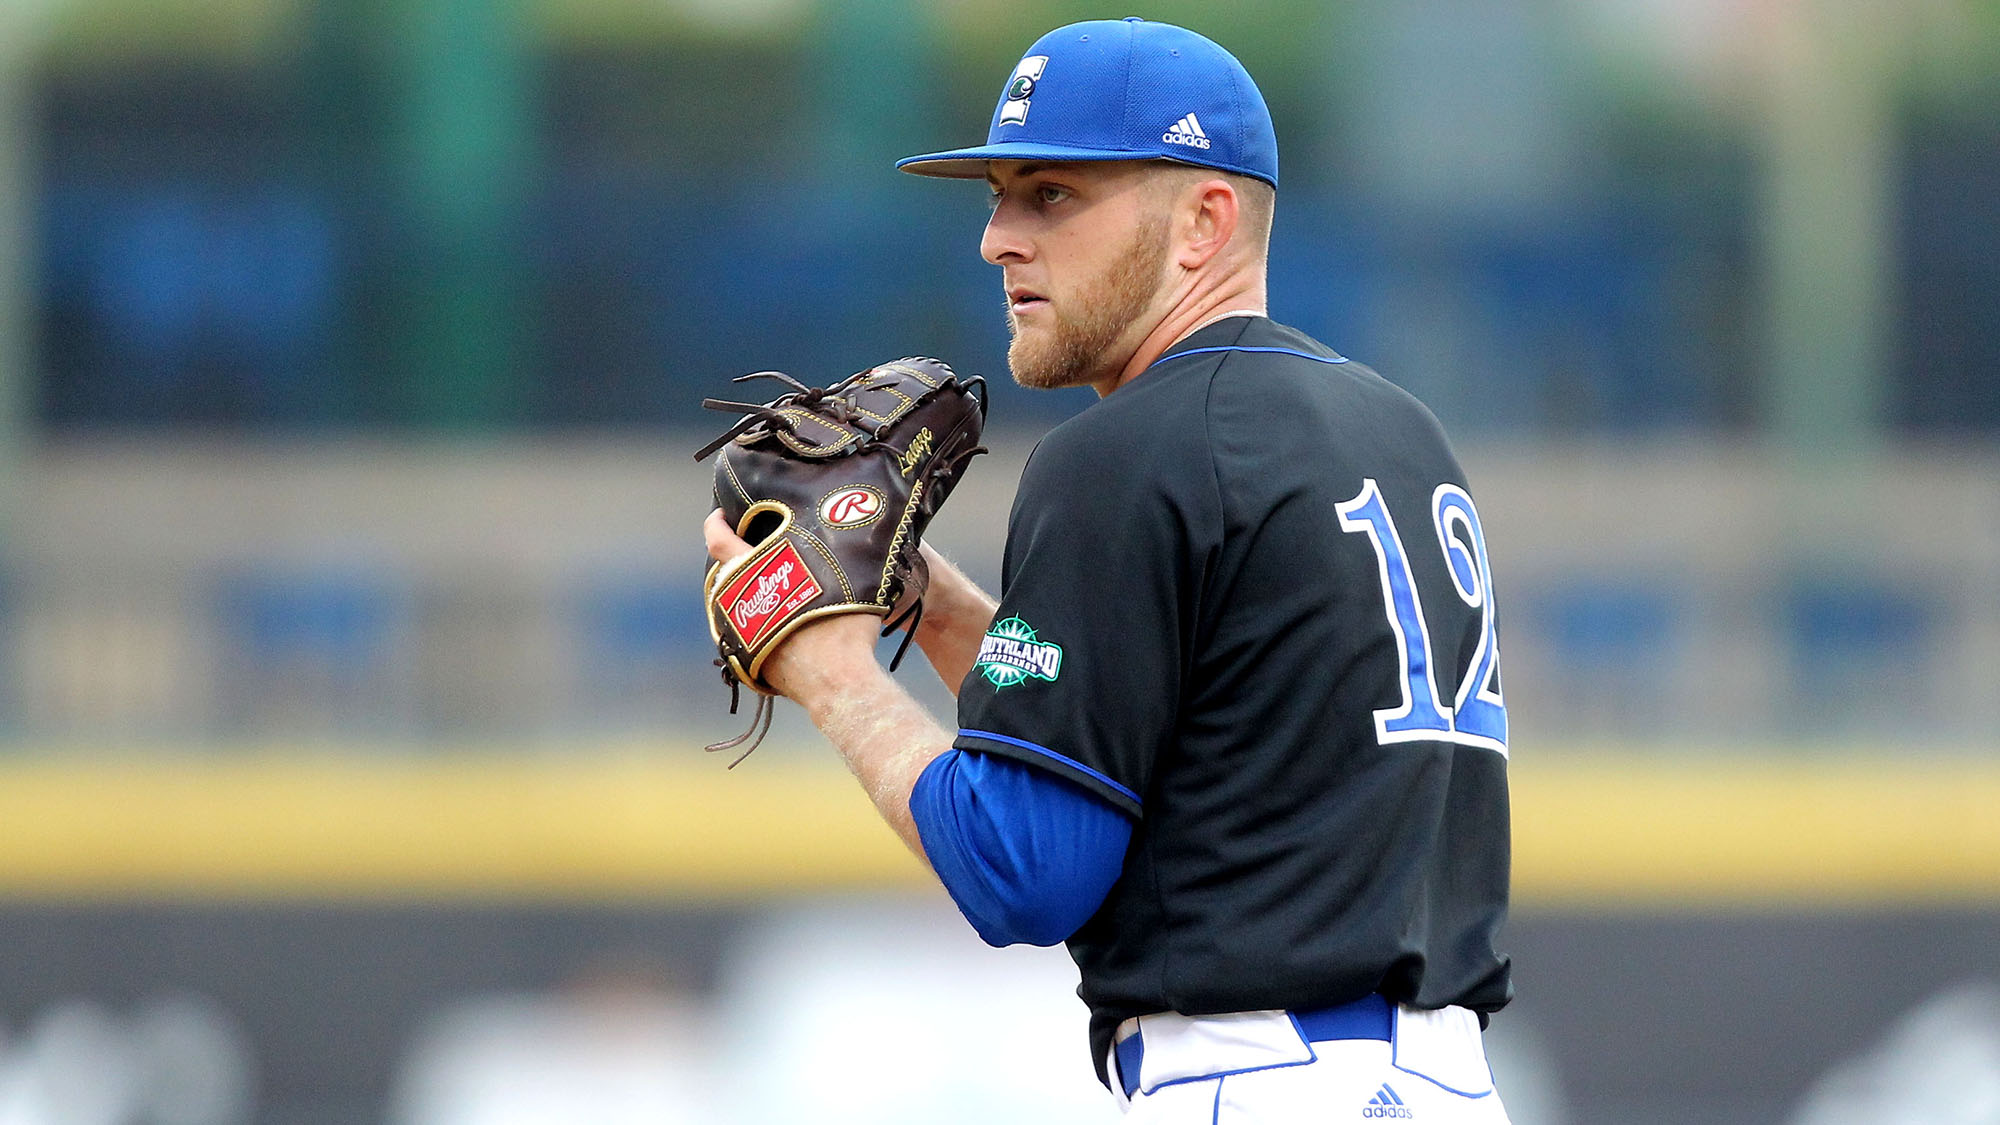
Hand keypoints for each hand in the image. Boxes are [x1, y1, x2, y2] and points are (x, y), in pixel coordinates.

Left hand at [702, 509, 880, 698]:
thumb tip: (847, 526)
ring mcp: (735, 633)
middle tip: (755, 549)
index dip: (716, 523)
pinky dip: (755, 618)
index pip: (719, 539)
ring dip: (745, 591)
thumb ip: (834, 550)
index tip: (720, 514)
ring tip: (771, 585)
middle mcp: (733, 602)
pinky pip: (743, 629)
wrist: (835, 682)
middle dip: (735, 558)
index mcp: (750, 573)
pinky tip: (779, 619)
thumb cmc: (841, 625)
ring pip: (731, 602)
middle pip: (723, 572)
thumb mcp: (845, 574)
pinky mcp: (745, 660)